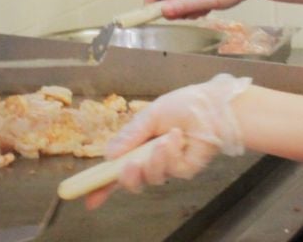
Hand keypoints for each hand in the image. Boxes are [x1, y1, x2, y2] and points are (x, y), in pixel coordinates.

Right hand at [84, 74, 251, 208]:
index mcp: (139, 145)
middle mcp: (151, 159)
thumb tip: (108, 154)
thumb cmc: (185, 105)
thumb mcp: (150, 115)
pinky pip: (170, 171)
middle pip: (131, 181)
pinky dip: (170, 154)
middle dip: (126, 177)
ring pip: (150, 178)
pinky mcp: (185, 170)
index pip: (118, 169)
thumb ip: (130, 135)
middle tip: (128, 167)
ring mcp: (168, 166)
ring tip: (163, 141)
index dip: (103, 184)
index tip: (88, 197)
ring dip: (153, 160)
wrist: (214, 106)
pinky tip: (177, 138)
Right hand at [145, 0, 255, 18]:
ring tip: (202, 11)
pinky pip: (187, 0)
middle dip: (171, 9)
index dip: (150, 2)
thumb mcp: (207, 0)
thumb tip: (162, 12)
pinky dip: (193, 8)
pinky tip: (206, 9)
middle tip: (187, 16)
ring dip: (184, 10)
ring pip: (176, 0)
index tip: (155, 18)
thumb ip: (183, 6)